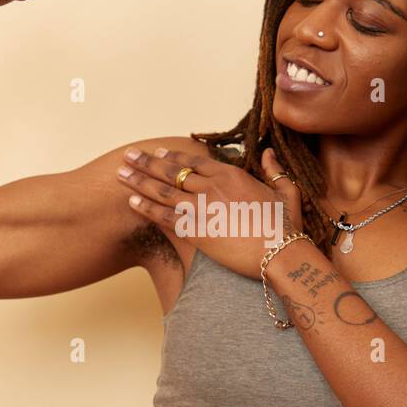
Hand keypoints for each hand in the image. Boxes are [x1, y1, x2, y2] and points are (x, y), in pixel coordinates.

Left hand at [116, 145, 302, 278]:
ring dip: (138, 181)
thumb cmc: (286, 227)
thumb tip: (270, 154)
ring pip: (163, 191)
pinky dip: (146, 208)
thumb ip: (275, 171)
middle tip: (129, 155)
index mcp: (231, 175)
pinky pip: (164, 216)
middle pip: (172, 171)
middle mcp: (212, 186)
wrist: (280, 254)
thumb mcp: (286, 192)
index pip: (194, 161)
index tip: (158, 152)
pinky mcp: (195, 230)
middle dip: (147, 163)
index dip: (173, 156)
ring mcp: (201, 207)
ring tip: (120, 174)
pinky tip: (131, 202)